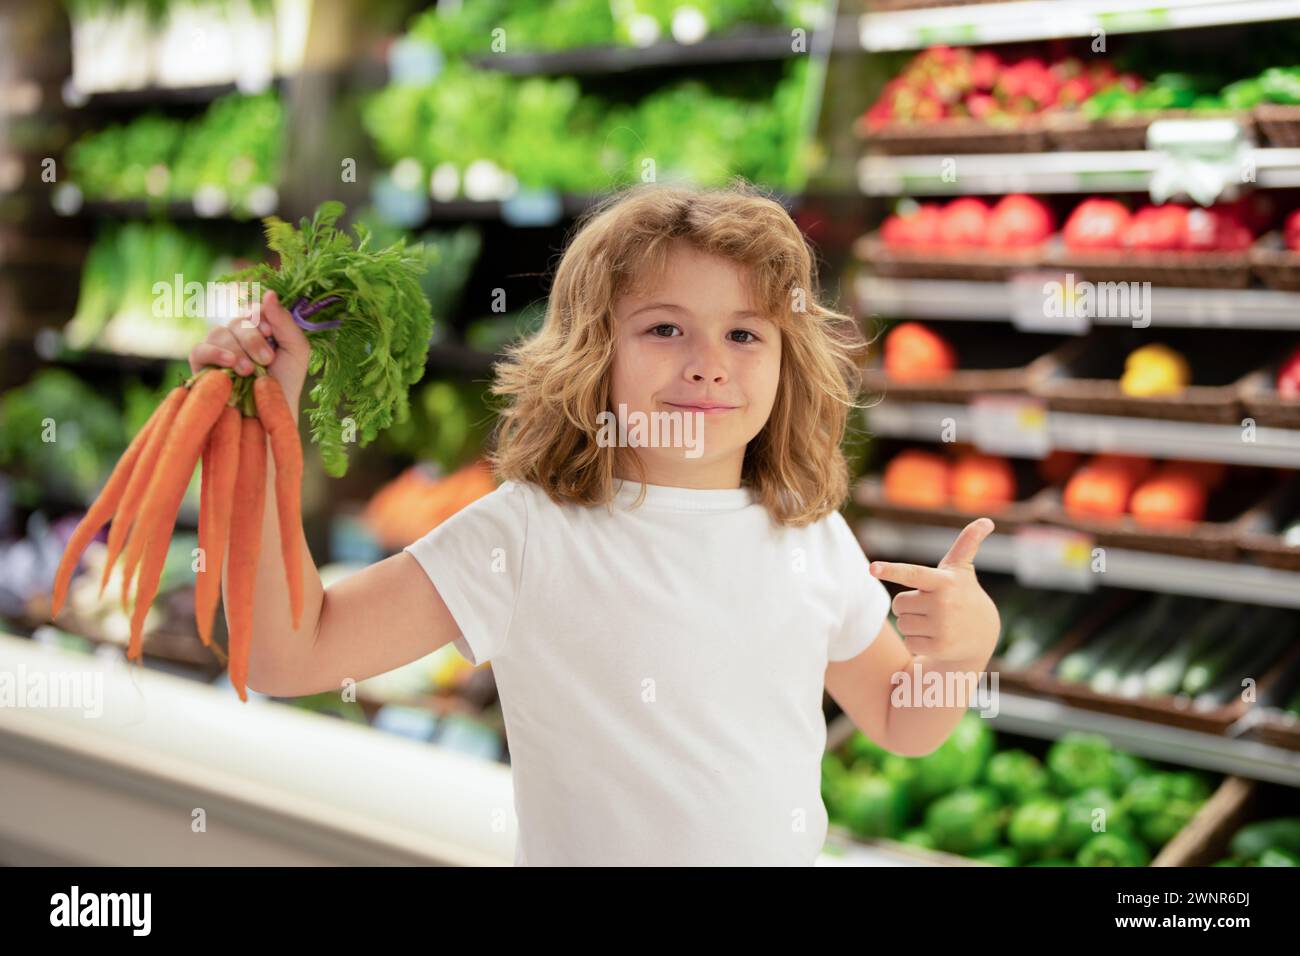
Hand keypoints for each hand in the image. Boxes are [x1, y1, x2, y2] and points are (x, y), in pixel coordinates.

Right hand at [189, 289, 310, 415]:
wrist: (270, 416)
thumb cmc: (285, 384)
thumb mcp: (296, 350)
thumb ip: (285, 321)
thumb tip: (268, 292)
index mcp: (258, 329)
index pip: (253, 308)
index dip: (260, 317)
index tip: (271, 334)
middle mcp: (236, 336)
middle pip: (237, 320)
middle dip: (253, 339)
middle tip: (266, 360)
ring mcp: (217, 349)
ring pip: (219, 332)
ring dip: (238, 350)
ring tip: (250, 371)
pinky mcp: (201, 365)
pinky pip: (200, 349)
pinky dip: (215, 353)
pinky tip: (230, 365)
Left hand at [868, 518, 999, 665]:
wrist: (983, 635)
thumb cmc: (963, 594)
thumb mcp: (962, 569)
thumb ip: (968, 542)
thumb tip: (987, 520)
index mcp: (943, 581)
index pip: (912, 573)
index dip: (891, 570)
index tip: (871, 568)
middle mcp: (943, 603)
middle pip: (899, 604)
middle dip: (909, 605)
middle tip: (931, 606)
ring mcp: (942, 626)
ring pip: (902, 623)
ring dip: (912, 624)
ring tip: (935, 622)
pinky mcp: (940, 647)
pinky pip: (909, 642)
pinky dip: (918, 641)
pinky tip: (936, 637)